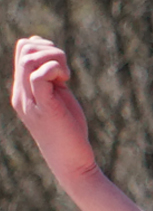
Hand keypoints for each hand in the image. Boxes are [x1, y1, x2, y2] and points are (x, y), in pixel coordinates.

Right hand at [11, 37, 97, 186]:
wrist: (72, 163)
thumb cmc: (69, 132)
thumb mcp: (58, 98)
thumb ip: (52, 79)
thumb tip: (53, 55)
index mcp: (23, 90)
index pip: (22, 51)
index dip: (44, 47)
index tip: (61, 65)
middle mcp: (21, 94)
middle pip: (24, 49)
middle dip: (49, 49)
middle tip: (65, 70)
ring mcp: (30, 101)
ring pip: (29, 59)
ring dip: (54, 58)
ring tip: (66, 76)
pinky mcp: (44, 108)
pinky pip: (39, 76)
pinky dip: (55, 70)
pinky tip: (66, 81)